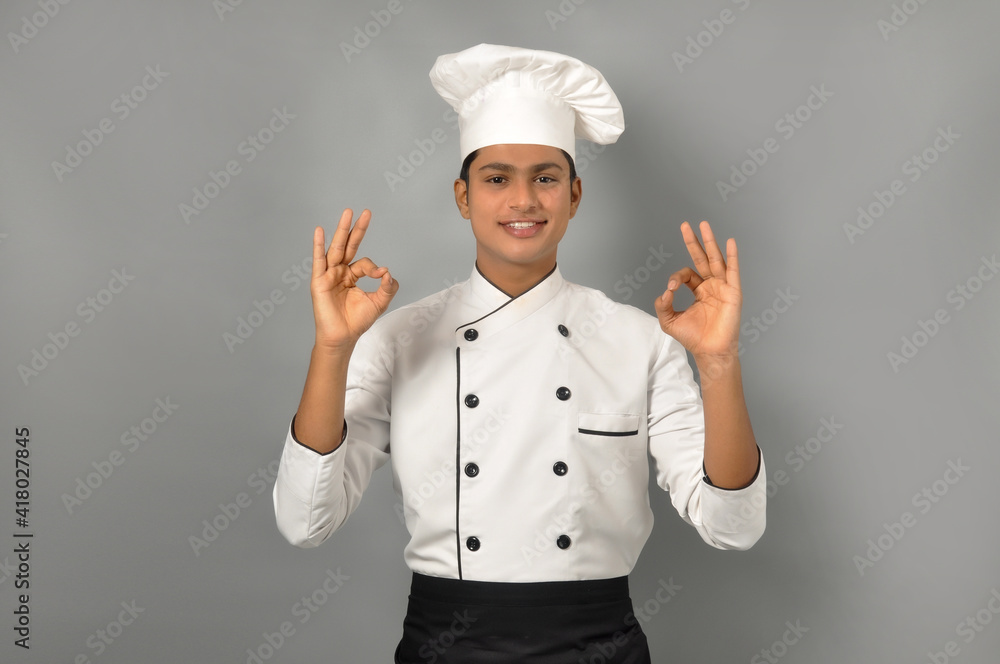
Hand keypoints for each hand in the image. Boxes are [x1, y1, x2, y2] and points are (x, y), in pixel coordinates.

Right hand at [310, 208, 398, 349]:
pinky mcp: (319, 281)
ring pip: (336, 249)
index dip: (374, 267)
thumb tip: (388, 272)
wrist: (343, 336)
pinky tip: (320, 231)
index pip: (365, 263)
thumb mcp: (379, 302)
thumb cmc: (357, 321)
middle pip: (349, 246)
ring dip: (341, 230)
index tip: (381, 274)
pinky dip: (319, 245)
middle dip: (357, 229)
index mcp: (352, 276)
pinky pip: (319, 260)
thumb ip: (387, 287)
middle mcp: (340, 272)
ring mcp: (329, 275)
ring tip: (347, 213)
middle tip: (366, 212)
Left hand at [654, 220, 741, 360]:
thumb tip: (665, 290)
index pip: (686, 274)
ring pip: (716, 259)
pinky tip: (730, 242)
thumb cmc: (693, 337)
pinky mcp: (733, 292)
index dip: (676, 277)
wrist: (709, 350)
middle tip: (685, 225)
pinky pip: (733, 271)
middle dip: (694, 242)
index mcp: (698, 290)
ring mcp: (723, 287)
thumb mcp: (669, 320)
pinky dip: (732, 256)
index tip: (671, 288)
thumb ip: (663, 304)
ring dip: (710, 242)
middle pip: (702, 258)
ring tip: (704, 224)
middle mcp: (711, 286)